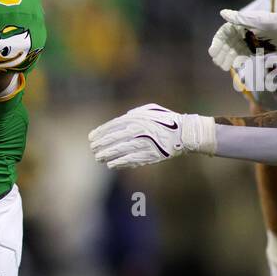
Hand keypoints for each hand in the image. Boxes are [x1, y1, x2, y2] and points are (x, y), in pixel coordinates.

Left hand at [88, 104, 216, 168]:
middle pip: (114, 138)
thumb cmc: (165, 120)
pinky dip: (121, 162)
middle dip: (101, 144)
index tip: (91, 138)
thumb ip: (133, 113)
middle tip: (93, 149)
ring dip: (108, 155)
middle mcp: (139, 129)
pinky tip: (112, 165)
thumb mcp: (149, 110)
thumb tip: (119, 119)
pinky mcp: (151, 154)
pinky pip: (132, 159)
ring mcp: (145, 143)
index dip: (100, 132)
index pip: (113, 125)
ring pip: (121, 150)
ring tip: (99, 158)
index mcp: (137, 117)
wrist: (185, 133)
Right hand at [209, 9, 276, 70]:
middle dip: (221, 53)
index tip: (213, 53)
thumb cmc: (274, 23)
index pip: (224, 33)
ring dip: (227, 59)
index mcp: (240, 24)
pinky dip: (238, 61)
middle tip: (218, 63)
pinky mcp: (255, 48)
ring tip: (224, 67)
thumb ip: (238, 18)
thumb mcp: (255, 20)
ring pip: (234, 51)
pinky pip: (243, 56)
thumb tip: (222, 13)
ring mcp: (249, 41)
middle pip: (227, 44)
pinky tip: (235, 67)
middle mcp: (243, 32)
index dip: (217, 43)